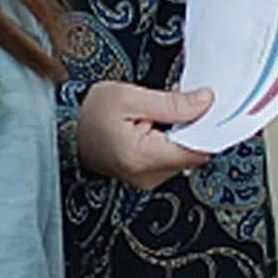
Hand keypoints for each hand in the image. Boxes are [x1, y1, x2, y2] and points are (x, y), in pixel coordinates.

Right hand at [76, 81, 213, 190]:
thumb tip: (206, 102)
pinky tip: (160, 124)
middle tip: (181, 101)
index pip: (197, 149)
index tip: (212, 106)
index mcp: (143, 157)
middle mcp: (146, 176)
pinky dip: (173, 140)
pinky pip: (172, 158)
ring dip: (184, 132)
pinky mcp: (145, 177)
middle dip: (195, 125)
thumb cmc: (90, 113)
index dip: (210, 126)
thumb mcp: (131, 97)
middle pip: (193, 153)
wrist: (65, 130)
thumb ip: (172, 103)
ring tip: (163, 113)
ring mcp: (146, 180)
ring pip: (185, 156)